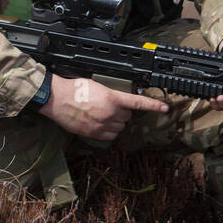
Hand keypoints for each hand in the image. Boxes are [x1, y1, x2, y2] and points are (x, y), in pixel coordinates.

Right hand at [39, 74, 166, 141]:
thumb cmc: (75, 89)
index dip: (154, 106)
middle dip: (122, 112)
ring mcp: (102, 125)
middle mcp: (110, 113)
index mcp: (112, 98)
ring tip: (102, 115)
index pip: (138, 103)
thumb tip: (119, 101)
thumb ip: (111, 94)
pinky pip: (110, 136)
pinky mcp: (94, 134)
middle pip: (127, 117)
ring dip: (115, 122)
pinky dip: (108, 132)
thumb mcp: (97, 86)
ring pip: (120, 127)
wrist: (58, 99)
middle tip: (109, 106)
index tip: (165, 108)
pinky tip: (99, 124)